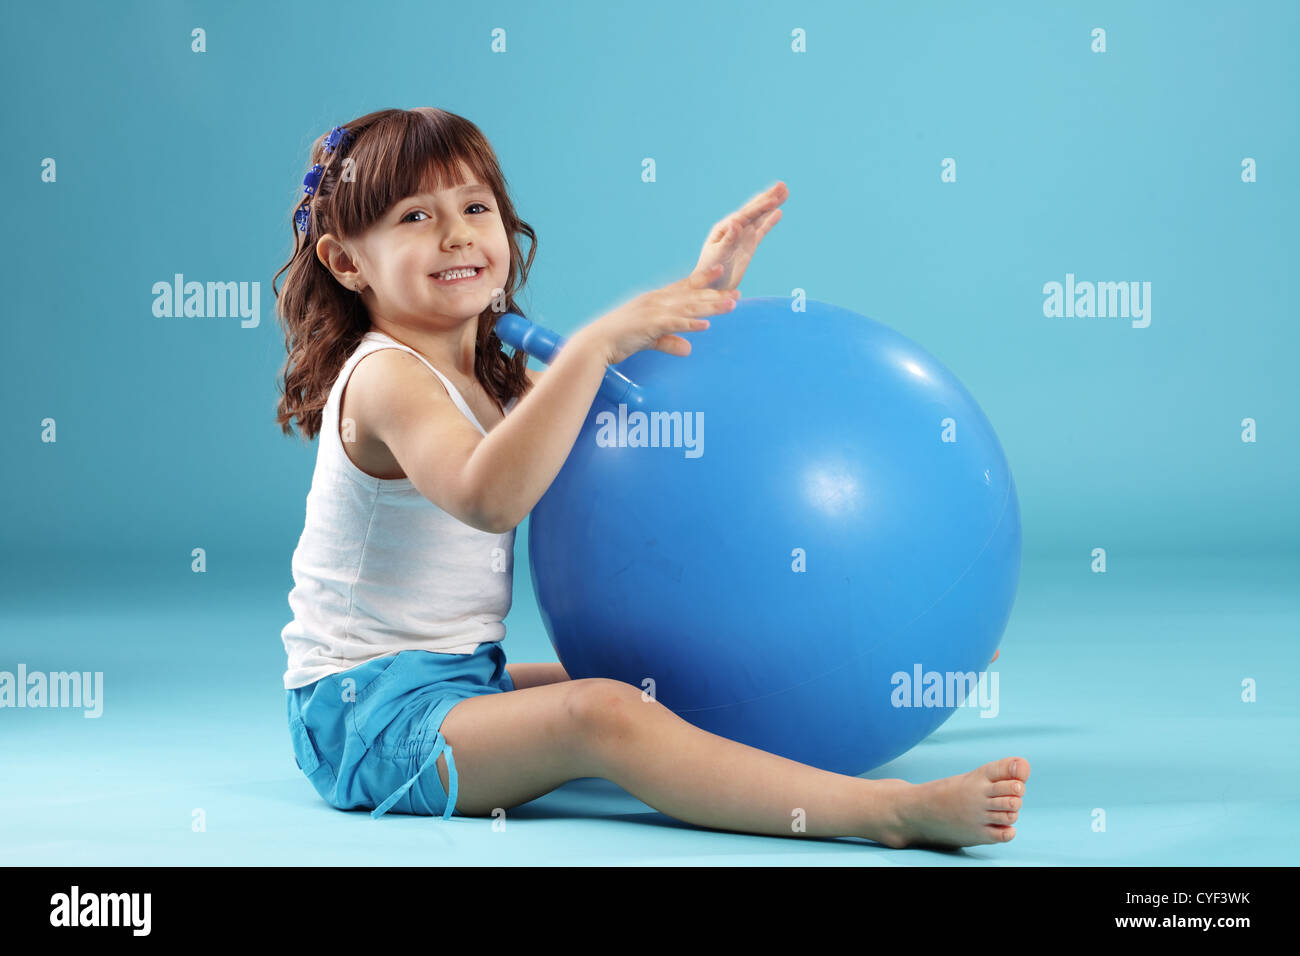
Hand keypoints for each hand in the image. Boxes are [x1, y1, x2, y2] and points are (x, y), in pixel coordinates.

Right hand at [584, 264, 740, 365]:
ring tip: (732, 305)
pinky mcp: (649, 326)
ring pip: (688, 307)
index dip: (702, 279)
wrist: (595, 343)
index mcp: (655, 300)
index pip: (683, 286)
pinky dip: (690, 324)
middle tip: (738, 293)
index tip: (720, 271)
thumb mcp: (649, 340)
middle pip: (692, 296)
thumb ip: (669, 342)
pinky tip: (705, 325)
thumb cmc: (618, 340)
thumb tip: (688, 349)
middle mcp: (656, 301)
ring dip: (711, 306)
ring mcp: (653, 312)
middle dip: (716, 294)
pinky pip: (674, 324)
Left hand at [691, 180, 787, 291]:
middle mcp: (734, 228)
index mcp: (725, 227)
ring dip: (771, 205)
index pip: (745, 214)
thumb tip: (736, 223)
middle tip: (782, 185)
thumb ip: (727, 239)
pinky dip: (770, 221)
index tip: (773, 200)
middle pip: (754, 209)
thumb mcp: (717, 254)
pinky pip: (762, 230)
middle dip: (768, 198)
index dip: (759, 206)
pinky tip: (778, 212)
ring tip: (784, 192)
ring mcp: (743, 235)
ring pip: (760, 217)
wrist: (712, 286)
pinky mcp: (749, 245)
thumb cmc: (709, 271)